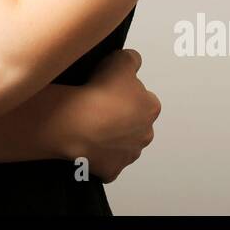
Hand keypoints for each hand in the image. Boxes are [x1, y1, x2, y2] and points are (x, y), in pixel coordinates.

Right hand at [68, 48, 160, 183]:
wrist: (78, 123)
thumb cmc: (100, 93)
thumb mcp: (120, 59)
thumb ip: (132, 59)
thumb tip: (133, 62)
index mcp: (151, 108)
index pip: (143, 98)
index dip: (126, 93)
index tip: (110, 90)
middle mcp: (145, 134)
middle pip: (134, 123)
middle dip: (120, 117)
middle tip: (99, 107)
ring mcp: (128, 155)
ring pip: (121, 144)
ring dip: (110, 136)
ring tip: (89, 124)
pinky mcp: (111, 170)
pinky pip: (105, 161)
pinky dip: (97, 154)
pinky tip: (85, 141)